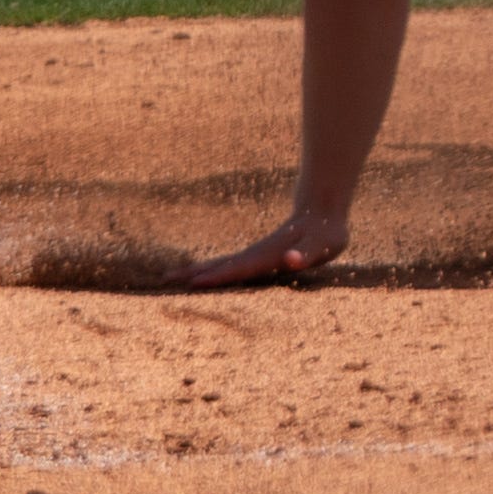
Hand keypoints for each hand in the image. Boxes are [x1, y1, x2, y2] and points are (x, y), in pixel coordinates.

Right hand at [171, 207, 349, 289]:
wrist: (322, 209)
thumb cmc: (327, 233)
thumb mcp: (325, 244)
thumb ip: (308, 253)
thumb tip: (291, 260)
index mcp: (271, 254)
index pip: (241, 268)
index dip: (220, 276)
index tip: (195, 283)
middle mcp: (258, 252)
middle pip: (222, 263)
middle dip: (195, 272)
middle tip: (165, 280)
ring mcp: (255, 252)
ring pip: (221, 262)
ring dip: (197, 269)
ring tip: (169, 276)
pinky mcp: (256, 254)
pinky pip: (228, 263)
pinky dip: (210, 268)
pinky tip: (200, 274)